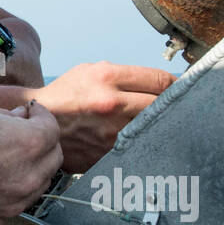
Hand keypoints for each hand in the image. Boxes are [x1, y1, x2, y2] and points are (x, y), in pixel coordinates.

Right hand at [0, 97, 61, 224]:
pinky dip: (10, 190)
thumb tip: (17, 118)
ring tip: (6, 156)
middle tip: (24, 133)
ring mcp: (14, 203)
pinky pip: (15, 202)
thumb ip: (3, 114)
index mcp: (27, 143)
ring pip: (38, 184)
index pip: (53, 129)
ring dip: (30, 168)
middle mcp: (28, 176)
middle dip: (43, 142)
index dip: (42, 116)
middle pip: (54, 159)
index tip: (32, 113)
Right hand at [32, 62, 176, 171]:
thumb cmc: (66, 94)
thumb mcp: (90, 71)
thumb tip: (157, 82)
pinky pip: (139, 146)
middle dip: (176, 104)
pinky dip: (146, 142)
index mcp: (107, 79)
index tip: (183, 86)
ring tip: (165, 122)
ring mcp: (111, 132)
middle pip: (164, 104)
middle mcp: (112, 104)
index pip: (159, 79)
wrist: (40, 123)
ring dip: (163, 125)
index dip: (178, 82)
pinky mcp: (108, 152)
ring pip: (155, 127)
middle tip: (182, 105)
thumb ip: (123, 75)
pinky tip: (145, 139)